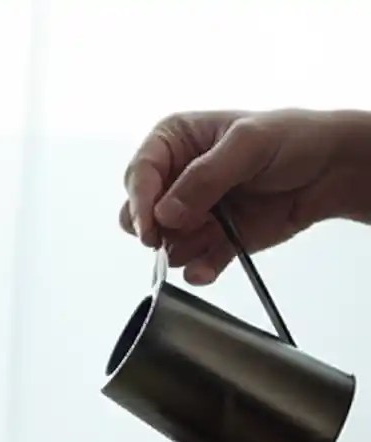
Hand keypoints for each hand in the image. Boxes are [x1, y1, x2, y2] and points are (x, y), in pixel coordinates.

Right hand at [120, 109, 370, 284]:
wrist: (333, 171)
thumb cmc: (294, 139)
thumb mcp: (249, 143)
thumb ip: (204, 177)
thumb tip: (164, 213)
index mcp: (175, 141)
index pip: (140, 173)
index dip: (139, 200)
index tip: (148, 226)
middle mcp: (176, 178)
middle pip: (139, 211)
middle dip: (153, 228)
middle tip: (168, 236)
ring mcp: (192, 212)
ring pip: (162, 241)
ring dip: (179, 248)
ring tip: (209, 239)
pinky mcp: (212, 239)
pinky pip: (192, 262)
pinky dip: (197, 269)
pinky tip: (205, 270)